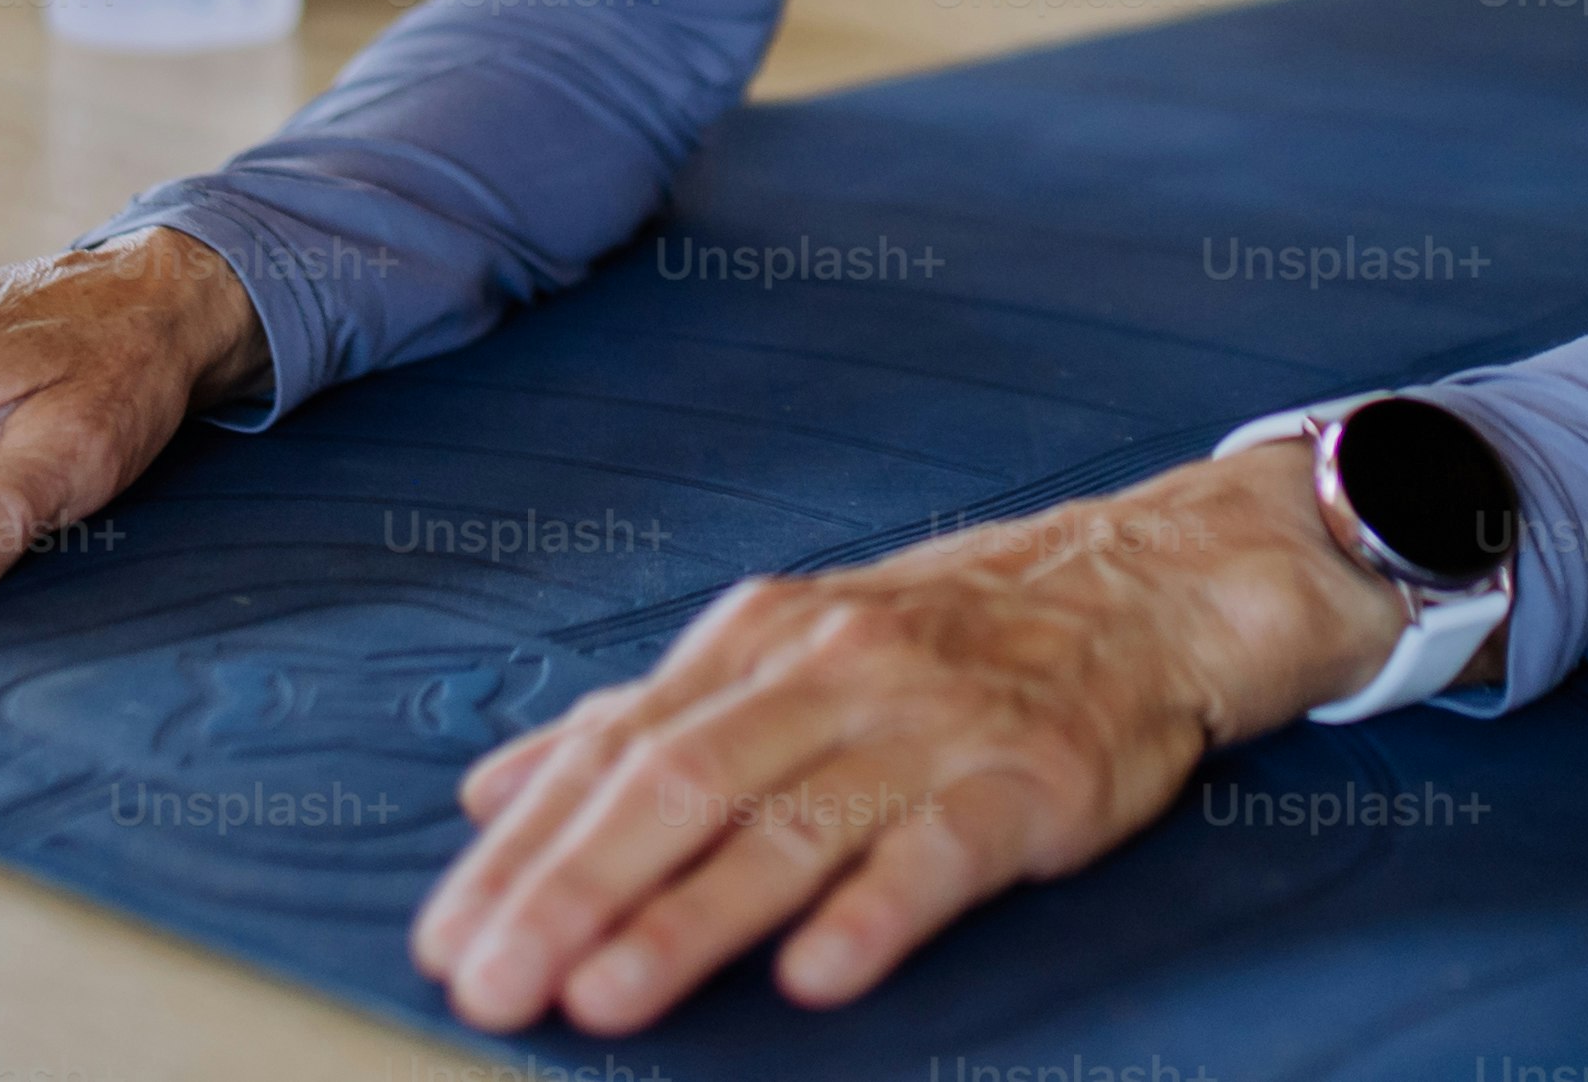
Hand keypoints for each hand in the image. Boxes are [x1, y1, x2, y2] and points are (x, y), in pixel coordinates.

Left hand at [410, 440, 1419, 1035]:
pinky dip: (875, 909)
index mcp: (756, 642)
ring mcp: (930, 723)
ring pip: (791, 822)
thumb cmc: (941, 640)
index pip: (612, 751)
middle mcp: (830, 671)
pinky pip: (941, 849)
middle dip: (572, 891)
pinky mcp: (1025, 779)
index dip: (521, 853)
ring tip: (603, 997)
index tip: (442, 942)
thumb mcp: (778, 652)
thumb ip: (638, 721)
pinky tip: (816, 977)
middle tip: (490, 987)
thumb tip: (488, 790)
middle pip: (678, 781)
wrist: (1145, 590)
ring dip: (690, 915)